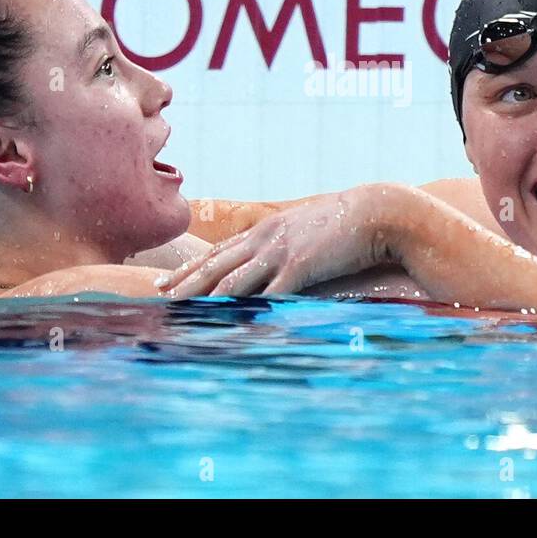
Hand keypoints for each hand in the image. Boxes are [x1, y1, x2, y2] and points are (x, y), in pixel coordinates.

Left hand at [159, 184, 406, 297]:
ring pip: (231, 279)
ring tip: (178, 311)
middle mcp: (267, 238)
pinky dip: (247, 311)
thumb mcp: (310, 229)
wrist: (379, 212)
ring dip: (201, 297)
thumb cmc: (350, 223)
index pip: (219, 251)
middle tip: (157, 297)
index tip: (165, 280)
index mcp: (268, 230)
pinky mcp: (300, 267)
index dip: (190, 267)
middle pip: (215, 265)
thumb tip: (280, 262)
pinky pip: (268, 294)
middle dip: (183, 283)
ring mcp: (281, 252)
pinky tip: (229, 324)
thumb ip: (290, 244)